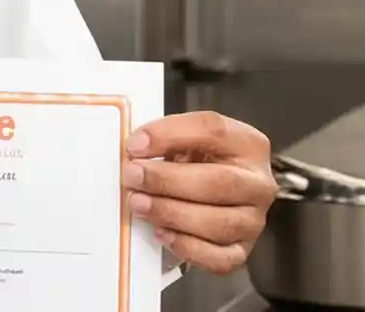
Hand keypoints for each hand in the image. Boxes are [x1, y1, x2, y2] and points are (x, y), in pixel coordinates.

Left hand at [123, 111, 277, 274]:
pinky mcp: (242, 249)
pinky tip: (162, 233)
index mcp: (248, 144)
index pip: (213, 131)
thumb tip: (137, 148)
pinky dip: (187, 247)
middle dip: (168, 180)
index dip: (169, 136)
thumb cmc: (200, 160)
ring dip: (171, 213)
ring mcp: (253, 220)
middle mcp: (258, 183)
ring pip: (218, 223)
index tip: (135, 145)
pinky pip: (219, 258)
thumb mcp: (186, 138)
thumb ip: (165, 137)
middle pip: (218, 182)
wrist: (217, 187)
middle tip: (133, 176)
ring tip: (139, 203)